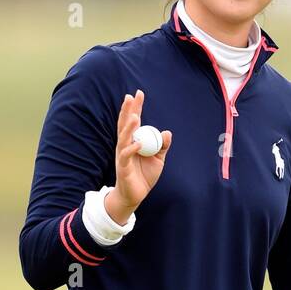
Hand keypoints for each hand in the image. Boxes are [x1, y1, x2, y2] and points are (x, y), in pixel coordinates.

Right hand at [111, 89, 171, 213]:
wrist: (135, 196)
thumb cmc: (144, 176)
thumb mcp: (158, 160)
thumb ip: (162, 146)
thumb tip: (167, 132)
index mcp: (134, 141)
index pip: (134, 121)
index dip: (135, 107)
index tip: (138, 93)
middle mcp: (125, 145)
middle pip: (125, 124)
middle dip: (127, 110)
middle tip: (130, 96)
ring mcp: (123, 155)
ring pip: (123, 138)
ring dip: (128, 127)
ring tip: (133, 116)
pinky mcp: (123, 167)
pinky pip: (125, 156)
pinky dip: (132, 149)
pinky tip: (138, 144)